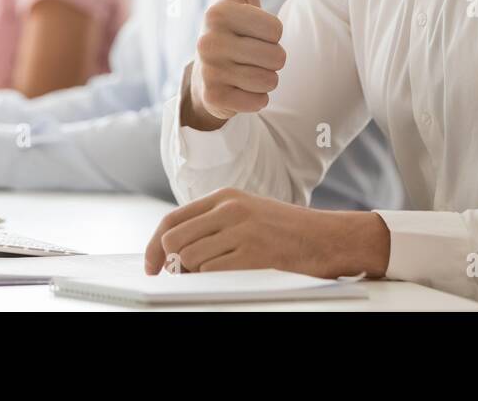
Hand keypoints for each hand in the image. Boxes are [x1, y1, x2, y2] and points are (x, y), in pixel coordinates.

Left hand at [143, 188, 390, 277]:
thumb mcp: (247, 214)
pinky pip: (212, 273)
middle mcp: (229, 209)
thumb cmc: (286, 231)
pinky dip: (213, 281)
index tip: (151, 265)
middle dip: (171, 263)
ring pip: (190, 259)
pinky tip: (231, 276)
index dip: (153, 246)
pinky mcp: (252, 253)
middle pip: (174, 240)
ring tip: (220, 273)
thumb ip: (212, 225)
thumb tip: (174, 252)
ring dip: (196, 274)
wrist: (326, 238)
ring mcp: (241, 230)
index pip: (172, 220)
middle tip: (179, 276)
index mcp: (225, 197)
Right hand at [182, 0, 285, 129]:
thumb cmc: (232, 26)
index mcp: (218, 12)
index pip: (276, 28)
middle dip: (273, 58)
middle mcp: (207, 41)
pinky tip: (240, 89)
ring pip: (270, 79)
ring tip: (245, 70)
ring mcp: (209, 71)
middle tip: (252, 54)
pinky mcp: (214, 99)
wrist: (207, 74)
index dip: (273, 33)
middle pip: (277, 56)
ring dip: (266, 78)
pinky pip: (260, 101)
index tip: (254, 32)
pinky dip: (257, 98)